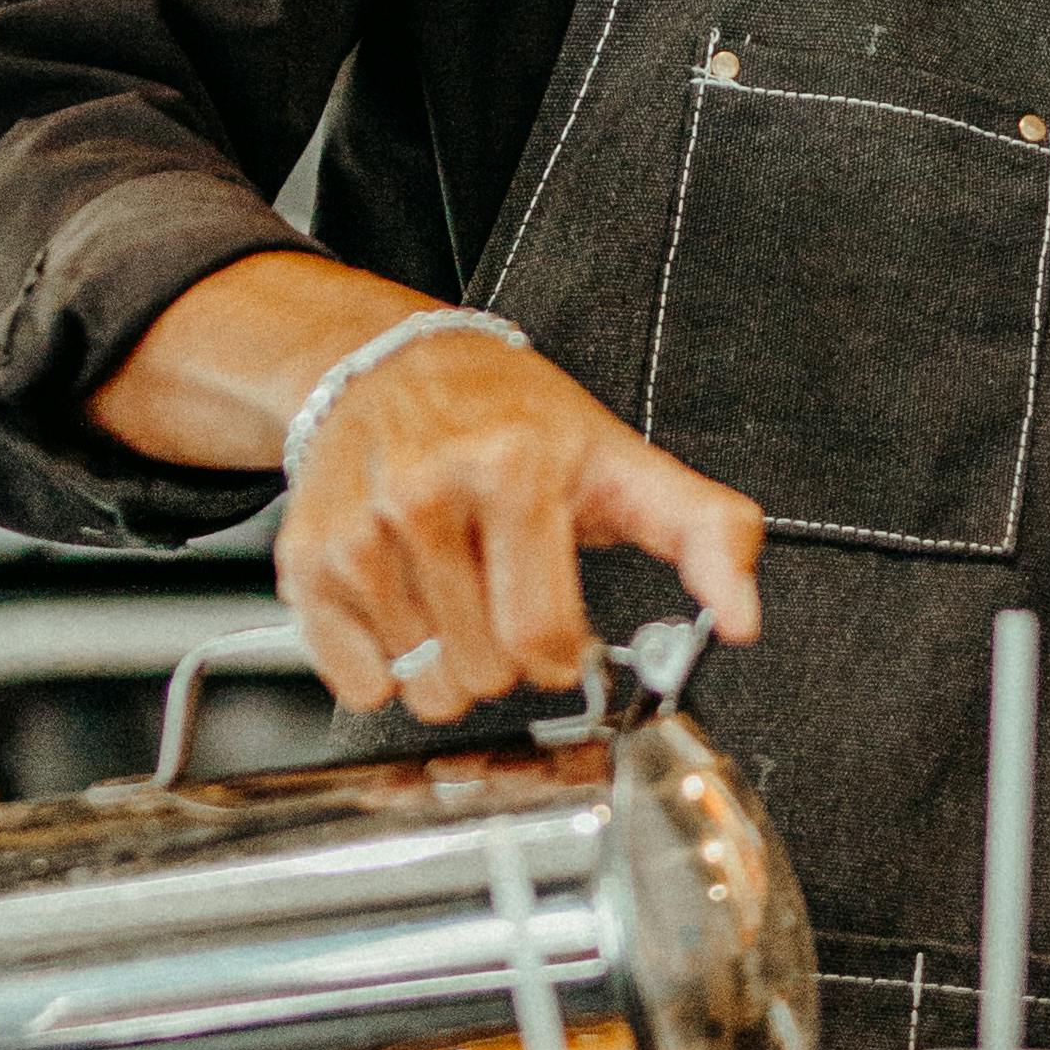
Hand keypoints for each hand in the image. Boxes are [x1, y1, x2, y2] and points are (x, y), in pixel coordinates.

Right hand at [276, 328, 764, 724]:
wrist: (389, 364)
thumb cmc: (512, 416)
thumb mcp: (622, 459)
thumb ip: (707, 532)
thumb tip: (742, 617)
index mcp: (514, 469)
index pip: (544, 639)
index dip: (562, 652)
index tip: (556, 624)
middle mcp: (427, 495)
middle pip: (483, 672)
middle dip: (504, 658)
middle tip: (499, 594)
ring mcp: (359, 530)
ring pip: (420, 685)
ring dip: (444, 663)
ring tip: (449, 590)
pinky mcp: (306, 561)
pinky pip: (356, 683)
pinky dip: (382, 667)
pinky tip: (399, 602)